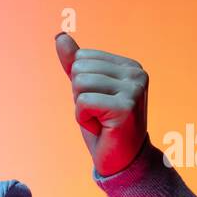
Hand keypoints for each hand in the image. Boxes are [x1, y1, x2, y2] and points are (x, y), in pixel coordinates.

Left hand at [54, 33, 148, 176]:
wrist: (121, 160)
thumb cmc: (103, 126)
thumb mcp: (85, 91)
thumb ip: (74, 64)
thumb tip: (59, 35)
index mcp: (129, 66)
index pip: (82, 58)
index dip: (80, 86)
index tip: (98, 104)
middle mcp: (136, 73)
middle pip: (79, 69)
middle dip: (79, 96)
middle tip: (98, 114)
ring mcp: (134, 89)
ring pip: (79, 85)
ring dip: (81, 109)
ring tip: (100, 121)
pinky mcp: (126, 107)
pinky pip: (83, 103)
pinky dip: (83, 119)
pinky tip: (101, 128)